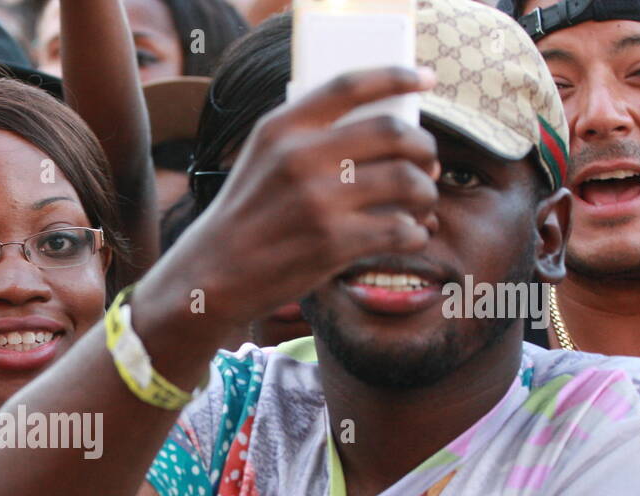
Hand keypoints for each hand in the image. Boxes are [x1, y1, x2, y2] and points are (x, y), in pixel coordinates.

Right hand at [136, 66, 440, 333]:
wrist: (212, 276)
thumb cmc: (247, 217)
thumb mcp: (261, 160)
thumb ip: (310, 138)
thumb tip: (389, 132)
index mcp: (281, 129)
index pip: (350, 85)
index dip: (397, 76)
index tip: (426, 79)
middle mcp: (300, 158)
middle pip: (394, 131)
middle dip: (424, 148)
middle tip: (427, 164)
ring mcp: (318, 201)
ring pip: (408, 181)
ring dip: (426, 193)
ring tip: (420, 204)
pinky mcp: (332, 244)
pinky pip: (401, 229)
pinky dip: (414, 233)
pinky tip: (407, 235)